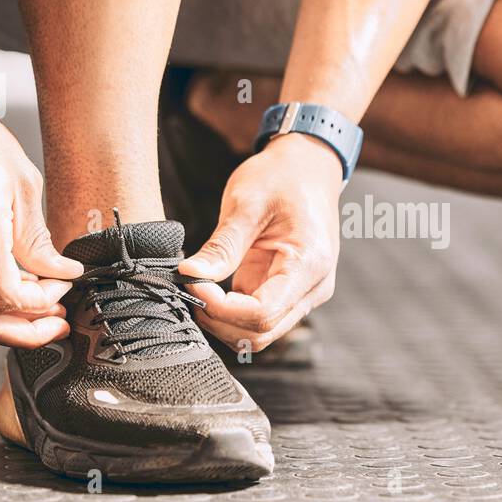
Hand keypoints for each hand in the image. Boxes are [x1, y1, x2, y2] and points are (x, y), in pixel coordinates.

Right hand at [0, 100, 82, 346]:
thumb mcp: (24, 185)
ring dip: (7, 322)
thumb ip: (38, 239)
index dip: (42, 305)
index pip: (7, 295)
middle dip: (24, 334)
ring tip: (44, 308)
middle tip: (58, 325)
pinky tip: (19, 286)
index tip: (66, 290)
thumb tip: (63, 276)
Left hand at [177, 134, 341, 351]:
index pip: (263, 313)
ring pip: (259, 334)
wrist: (309, 168)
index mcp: (310, 264)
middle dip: (218, 319)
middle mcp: (313, 288)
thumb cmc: (282, 177)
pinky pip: (256, 319)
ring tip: (196, 288)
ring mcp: (302, 294)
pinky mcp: (287, 293)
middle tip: (188, 287)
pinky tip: (208, 290)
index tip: (192, 282)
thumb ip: (222, 246)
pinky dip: (228, 313)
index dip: (221, 307)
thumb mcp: (247, 203)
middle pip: (262, 332)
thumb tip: (189, 275)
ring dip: (222, 321)